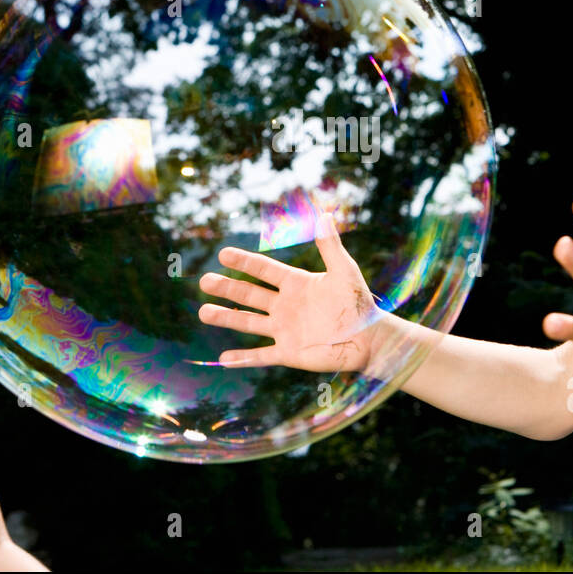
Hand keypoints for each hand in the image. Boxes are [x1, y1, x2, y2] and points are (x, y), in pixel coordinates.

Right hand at [197, 216, 382, 371]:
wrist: (369, 339)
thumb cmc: (359, 303)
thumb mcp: (344, 271)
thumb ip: (330, 246)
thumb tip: (324, 214)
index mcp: (295, 284)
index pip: (264, 270)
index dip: (244, 262)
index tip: (224, 254)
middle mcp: (285, 305)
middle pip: (249, 295)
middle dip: (227, 288)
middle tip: (204, 281)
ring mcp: (284, 330)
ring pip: (248, 322)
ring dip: (226, 318)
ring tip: (203, 312)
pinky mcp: (288, 353)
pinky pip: (261, 356)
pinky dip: (243, 358)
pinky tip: (223, 358)